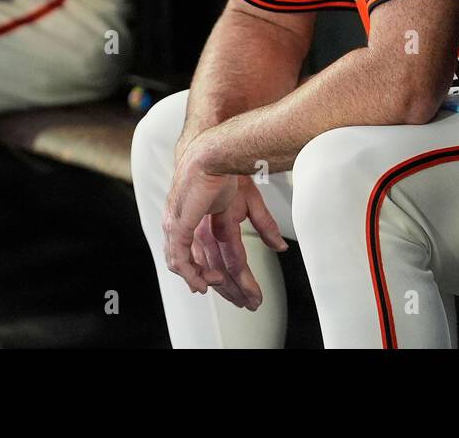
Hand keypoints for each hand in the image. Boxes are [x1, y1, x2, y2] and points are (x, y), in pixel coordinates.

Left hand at [163, 136, 287, 308]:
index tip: (255, 297)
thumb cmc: (228, 171)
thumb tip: (280, 247)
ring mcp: (186, 230)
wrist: (214, 154)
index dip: (241, 280)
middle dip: (232, 289)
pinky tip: (205, 284)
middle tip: (249, 304)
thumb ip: (265, 226)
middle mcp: (198, 231)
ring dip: (219, 285)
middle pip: (214, 269)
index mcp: (214, 225)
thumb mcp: (252, 202)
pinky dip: (192, 274)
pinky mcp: (178, 226)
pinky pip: (182, 259)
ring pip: (202, 267)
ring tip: (238, 295)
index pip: (227, 260)